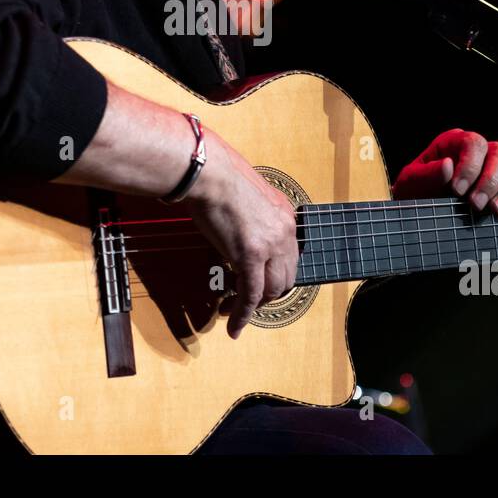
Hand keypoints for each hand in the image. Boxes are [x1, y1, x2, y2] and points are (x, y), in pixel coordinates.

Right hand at [187, 133, 298, 339]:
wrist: (208, 172)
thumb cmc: (219, 177)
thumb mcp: (248, 197)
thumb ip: (253, 217)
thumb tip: (242, 231)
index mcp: (285, 216)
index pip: (289, 257)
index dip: (275, 276)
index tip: (262, 284)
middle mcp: (284, 232)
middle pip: (285, 277)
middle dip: (267, 293)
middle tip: (247, 298)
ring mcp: (269, 245)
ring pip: (271, 290)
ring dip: (255, 305)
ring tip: (233, 309)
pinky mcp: (250, 256)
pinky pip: (250, 295)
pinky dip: (242, 314)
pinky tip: (233, 326)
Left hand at [392, 128, 497, 214]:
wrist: (422, 215)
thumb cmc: (416, 194)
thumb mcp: (411, 183)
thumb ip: (426, 175)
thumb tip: (448, 166)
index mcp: (455, 143)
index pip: (474, 143)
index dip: (470, 166)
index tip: (458, 191)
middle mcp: (482, 152)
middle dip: (490, 181)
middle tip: (477, 205)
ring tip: (496, 211)